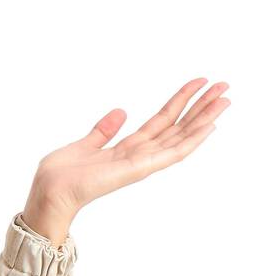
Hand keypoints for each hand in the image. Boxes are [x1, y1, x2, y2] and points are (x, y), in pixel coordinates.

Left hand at [21, 77, 230, 244]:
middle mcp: (140, 155)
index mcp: (128, 148)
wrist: (50, 191)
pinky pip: (173, 153)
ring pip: (182, 137)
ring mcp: (143, 163)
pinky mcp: (140, 169)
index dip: (180, 102)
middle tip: (224, 85)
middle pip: (178, 126)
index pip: (162, 121)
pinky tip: (209, 126)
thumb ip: (104, 130)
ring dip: (205, 118)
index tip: (198, 83)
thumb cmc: (62, 175)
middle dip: (201, 106)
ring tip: (225, 99)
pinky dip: (192, 140)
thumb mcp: (85, 144)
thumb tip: (120, 112)